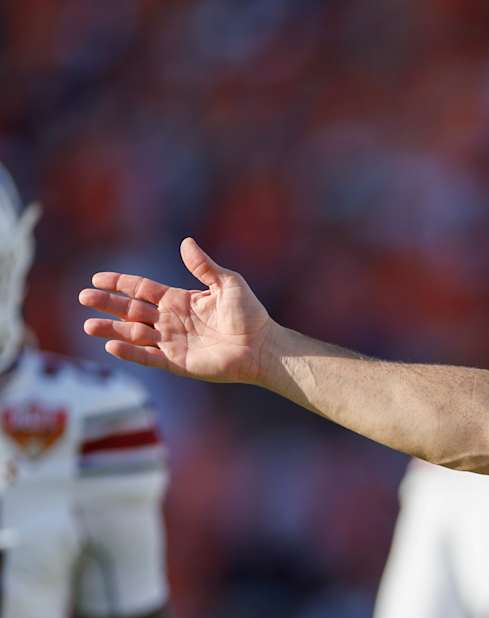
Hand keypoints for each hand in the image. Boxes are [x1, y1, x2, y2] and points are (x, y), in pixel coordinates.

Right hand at [78, 238, 274, 383]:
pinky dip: (130, 352)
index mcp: (179, 300)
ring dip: (111, 328)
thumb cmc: (249, 314)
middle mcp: (171, 320)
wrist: (262, 347)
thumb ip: (204, 266)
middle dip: (108, 304)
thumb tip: (186, 242)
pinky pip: (148, 357)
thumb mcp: (228, 283)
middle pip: (131, 309)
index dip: (120, 283)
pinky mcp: (177, 362)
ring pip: (134, 334)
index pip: (142, 289)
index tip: (98, 278)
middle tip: (83, 297)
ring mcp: (172, 342)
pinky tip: (111, 345)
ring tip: (88, 325)